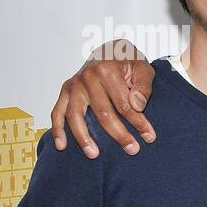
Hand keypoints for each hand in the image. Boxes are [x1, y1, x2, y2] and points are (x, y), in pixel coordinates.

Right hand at [51, 40, 155, 156]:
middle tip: (133, 150)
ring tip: (94, 155)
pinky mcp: (66, 91)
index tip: (149, 137)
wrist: (109, 51)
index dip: (138, 123)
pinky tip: (62, 146)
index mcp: (108, 70)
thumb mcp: (143, 68)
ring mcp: (74, 85)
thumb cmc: (128, 63)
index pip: (125, 104)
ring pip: (76, 116)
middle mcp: (87, 77)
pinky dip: (57, 129)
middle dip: (119, 135)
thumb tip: (137, 105)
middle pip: (103, 113)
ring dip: (84, 137)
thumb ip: (143, 86)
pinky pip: (57, 112)